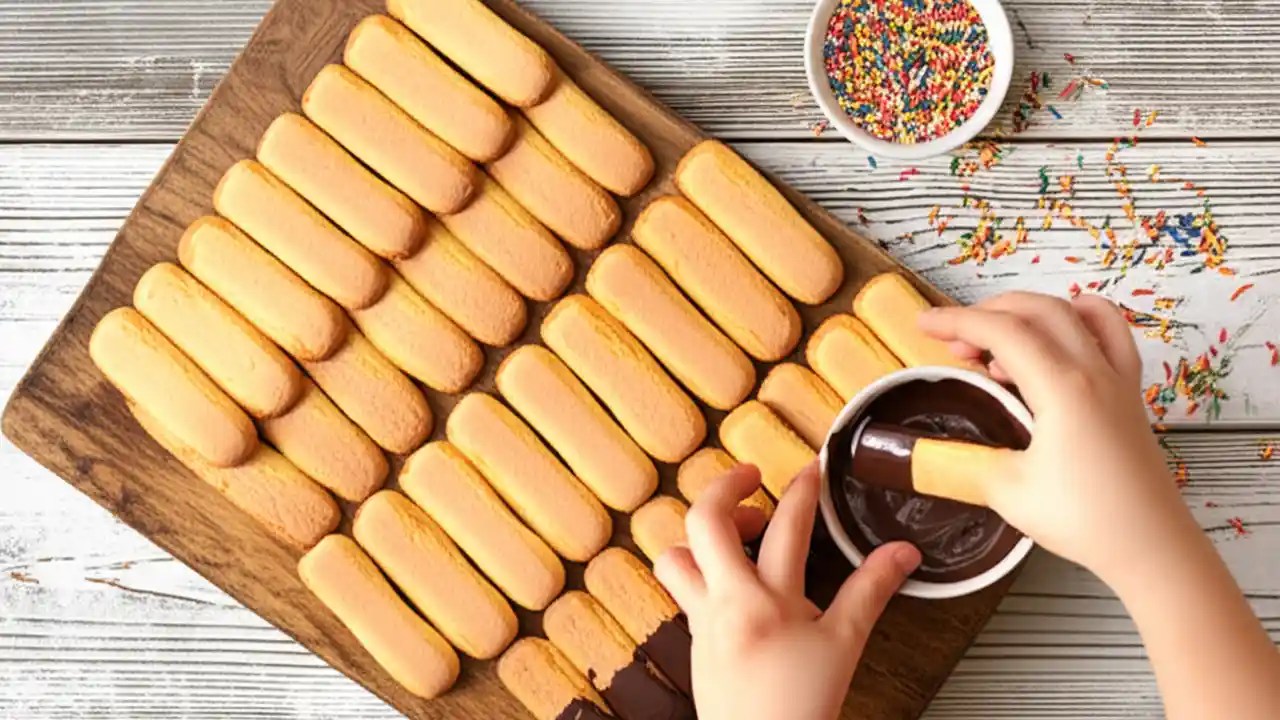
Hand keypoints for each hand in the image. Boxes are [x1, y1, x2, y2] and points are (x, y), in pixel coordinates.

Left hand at [654, 463, 920, 719]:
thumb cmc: (797, 707)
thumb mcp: (844, 645)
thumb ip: (870, 591)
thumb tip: (901, 554)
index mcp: (768, 600)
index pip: (787, 525)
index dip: (804, 489)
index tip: (815, 469)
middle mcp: (726, 603)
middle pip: (706, 522)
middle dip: (726, 487)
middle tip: (749, 476)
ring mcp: (702, 620)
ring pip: (675, 557)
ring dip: (699, 535)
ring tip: (732, 531)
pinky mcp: (693, 640)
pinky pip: (681, 591)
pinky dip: (697, 570)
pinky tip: (724, 578)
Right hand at [918, 293, 1195, 584]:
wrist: (1151, 546)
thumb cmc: (1085, 520)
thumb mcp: (1007, 491)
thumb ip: (967, 460)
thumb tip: (932, 452)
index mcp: (1063, 388)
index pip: (1003, 332)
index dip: (957, 321)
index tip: (924, 325)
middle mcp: (1094, 371)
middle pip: (1037, 309)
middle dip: (988, 312)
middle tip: (954, 340)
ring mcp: (1118, 378)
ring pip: (1075, 312)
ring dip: (1030, 312)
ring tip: (999, 342)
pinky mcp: (1129, 393)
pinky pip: (1110, 333)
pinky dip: (1079, 319)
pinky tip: (1055, 342)